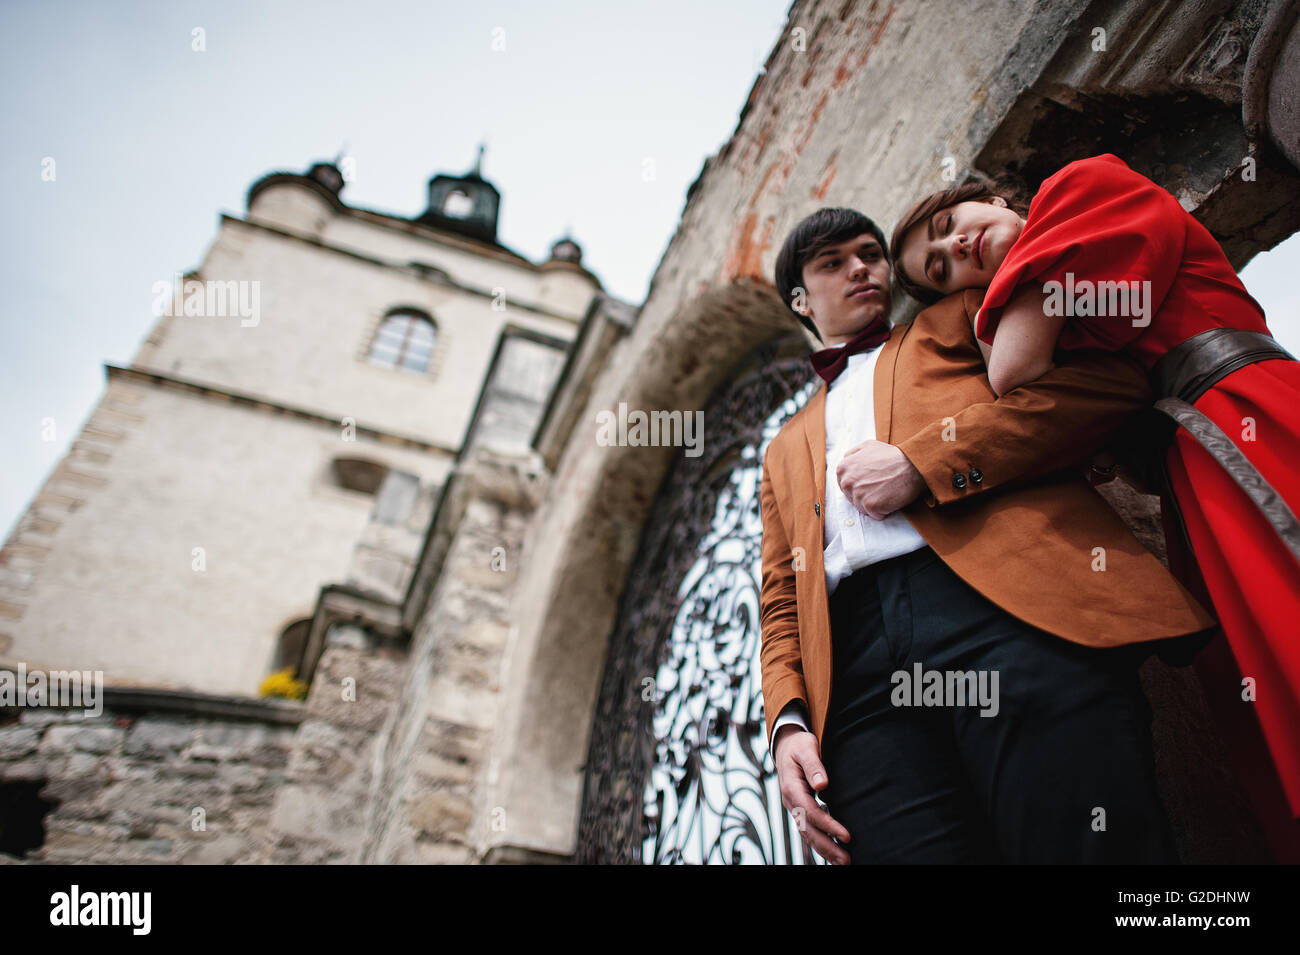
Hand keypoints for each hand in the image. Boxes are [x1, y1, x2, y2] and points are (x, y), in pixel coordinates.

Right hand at [774, 724, 851, 864]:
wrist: (785, 747)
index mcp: (791, 787)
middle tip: (846, 860)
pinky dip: (819, 844)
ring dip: (824, 850)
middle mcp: (790, 801)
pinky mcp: (799, 811)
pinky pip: (807, 831)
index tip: (846, 835)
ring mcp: (793, 808)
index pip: (810, 812)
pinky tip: (832, 854)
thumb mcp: (806, 747)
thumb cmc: (799, 746)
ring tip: (842, 862)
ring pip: (806, 834)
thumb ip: (814, 765)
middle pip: (807, 829)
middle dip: (827, 846)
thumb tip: (822, 784)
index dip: (828, 825)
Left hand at [836, 440, 925, 518]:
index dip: (859, 486)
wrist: (912, 464)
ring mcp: (858, 494)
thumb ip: (852, 454)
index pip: (844, 486)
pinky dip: (883, 511)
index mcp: (843, 468)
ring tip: (886, 491)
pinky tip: (890, 498)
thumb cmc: (892, 455)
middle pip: (852, 498)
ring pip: (862, 508)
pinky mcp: (870, 505)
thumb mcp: (868, 446)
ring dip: (874, 504)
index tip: (870, 482)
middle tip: (880, 486)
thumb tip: (845, 460)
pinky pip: (874, 515)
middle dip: (865, 495)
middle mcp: (847, 482)